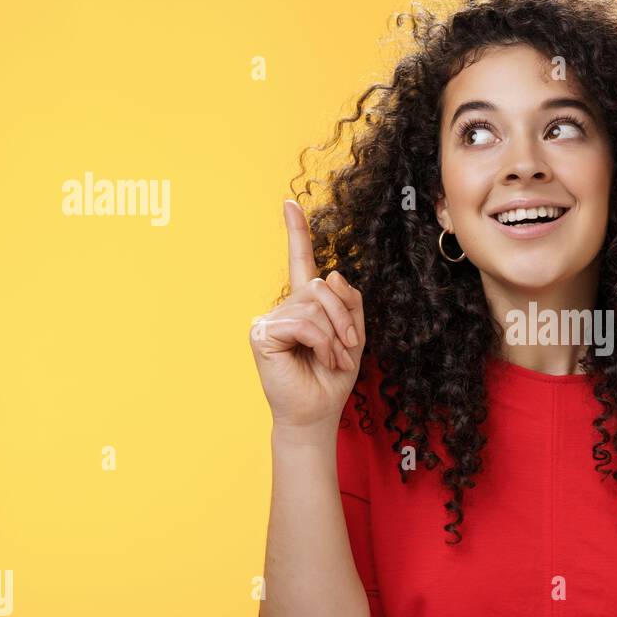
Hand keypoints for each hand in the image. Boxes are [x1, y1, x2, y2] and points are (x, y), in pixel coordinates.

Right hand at [249, 200, 365, 432]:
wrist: (317, 413)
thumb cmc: (332, 378)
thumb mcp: (354, 335)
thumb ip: (348, 301)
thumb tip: (331, 273)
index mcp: (304, 305)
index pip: (301, 262)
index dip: (296, 232)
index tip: (289, 203)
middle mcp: (284, 307)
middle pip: (322, 286)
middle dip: (344, 318)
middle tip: (348, 349)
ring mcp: (270, 319)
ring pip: (315, 304)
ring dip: (336, 335)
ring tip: (334, 359)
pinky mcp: (263, 334)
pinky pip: (303, 322)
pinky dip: (322, 342)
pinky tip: (321, 359)